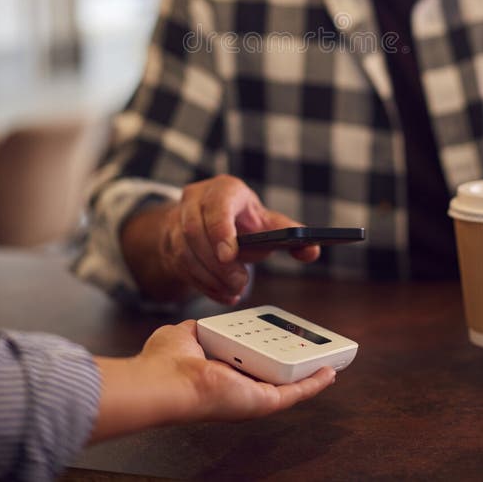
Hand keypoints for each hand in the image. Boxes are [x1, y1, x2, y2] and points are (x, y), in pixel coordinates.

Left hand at [91, 320, 335, 441]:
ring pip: (290, 383)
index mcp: (220, 370)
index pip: (250, 361)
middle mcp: (238, 386)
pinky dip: (314, 383)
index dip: (268, 348)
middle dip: (295, 359)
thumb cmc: (164, 362)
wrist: (162, 381)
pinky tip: (329, 371)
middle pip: (274, 372)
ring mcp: (251, 396)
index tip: (283, 336)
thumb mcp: (186, 334)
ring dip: (312, 370)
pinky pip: (295, 392)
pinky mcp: (261, 402)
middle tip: (314, 346)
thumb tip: (201, 325)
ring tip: (330, 355)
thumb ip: (198, 330)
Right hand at [158, 175, 319, 303]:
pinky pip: (180, 267)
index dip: (221, 229)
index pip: (217, 203)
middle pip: (196, 231)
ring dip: (210, 277)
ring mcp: (178, 220)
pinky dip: (202, 285)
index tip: (231, 255)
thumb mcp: (267, 223)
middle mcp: (196, 199)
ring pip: (185, 251)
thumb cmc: (244, 221)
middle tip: (239, 283)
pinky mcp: (170, 243)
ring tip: (234, 290)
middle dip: (217, 263)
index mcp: (224, 189)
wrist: (210, 223)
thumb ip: (290, 234)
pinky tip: (223, 294)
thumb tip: (312, 249)